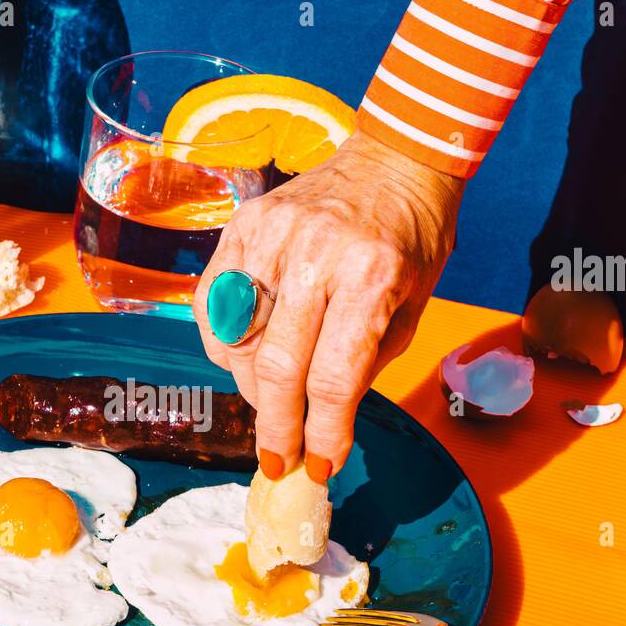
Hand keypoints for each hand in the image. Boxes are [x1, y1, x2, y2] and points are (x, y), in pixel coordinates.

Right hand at [194, 130, 463, 481]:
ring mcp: (272, 234)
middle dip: (276, 427)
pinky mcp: (244, 223)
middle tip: (279, 460)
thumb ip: (368, 363)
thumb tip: (322, 421)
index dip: (323, 434)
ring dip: (250, 389)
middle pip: (276, 367)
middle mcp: (316, 254)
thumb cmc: (413, 237)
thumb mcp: (413, 306)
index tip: (319, 467)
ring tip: (270, 405)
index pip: (334, 378)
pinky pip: (212, 302)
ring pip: (238, 339)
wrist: (396, 157)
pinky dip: (222, 342)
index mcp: (372, 277)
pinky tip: (243, 359)